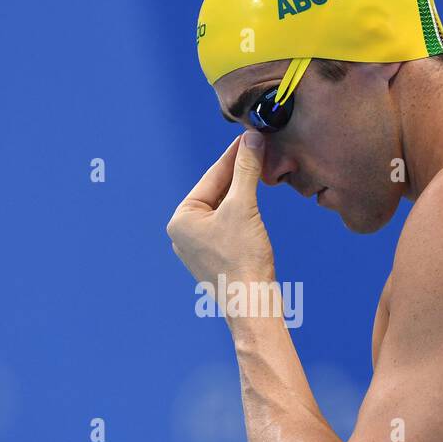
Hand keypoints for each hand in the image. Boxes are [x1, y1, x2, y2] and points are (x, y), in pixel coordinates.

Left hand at [166, 130, 275, 288]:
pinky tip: (256, 207)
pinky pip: (229, 228)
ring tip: (261, 173)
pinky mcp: (216, 260)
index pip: (211, 177)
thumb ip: (246, 170)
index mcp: (181, 219)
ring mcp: (198, 249)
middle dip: (239, 175)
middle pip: (217, 193)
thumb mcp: (243, 207)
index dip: (234, 155)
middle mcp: (184, 234)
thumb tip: (251, 139)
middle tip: (260, 150)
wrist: (252, 304)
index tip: (250, 137)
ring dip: (243, 193)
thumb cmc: (243, 258)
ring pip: (224, 211)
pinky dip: (243, 214)